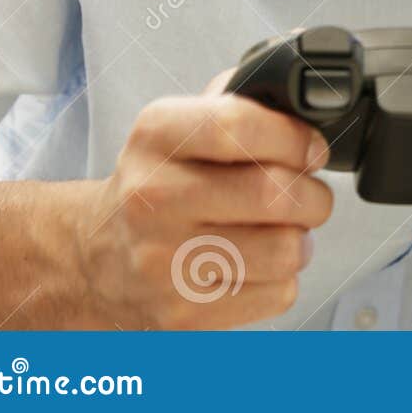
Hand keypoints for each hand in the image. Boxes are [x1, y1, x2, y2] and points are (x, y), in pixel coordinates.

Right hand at [73, 68, 334, 328]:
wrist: (98, 253)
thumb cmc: (161, 181)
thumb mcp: (181, 124)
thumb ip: (239, 102)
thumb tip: (301, 99)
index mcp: (156, 136)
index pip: (238, 126)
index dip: (294, 138)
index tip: (312, 150)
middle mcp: (153, 196)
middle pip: (273, 193)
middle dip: (313, 195)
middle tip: (309, 195)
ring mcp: (164, 261)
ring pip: (284, 250)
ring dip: (301, 240)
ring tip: (283, 231)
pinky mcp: (183, 313)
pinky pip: (277, 294)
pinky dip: (282, 279)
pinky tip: (256, 265)